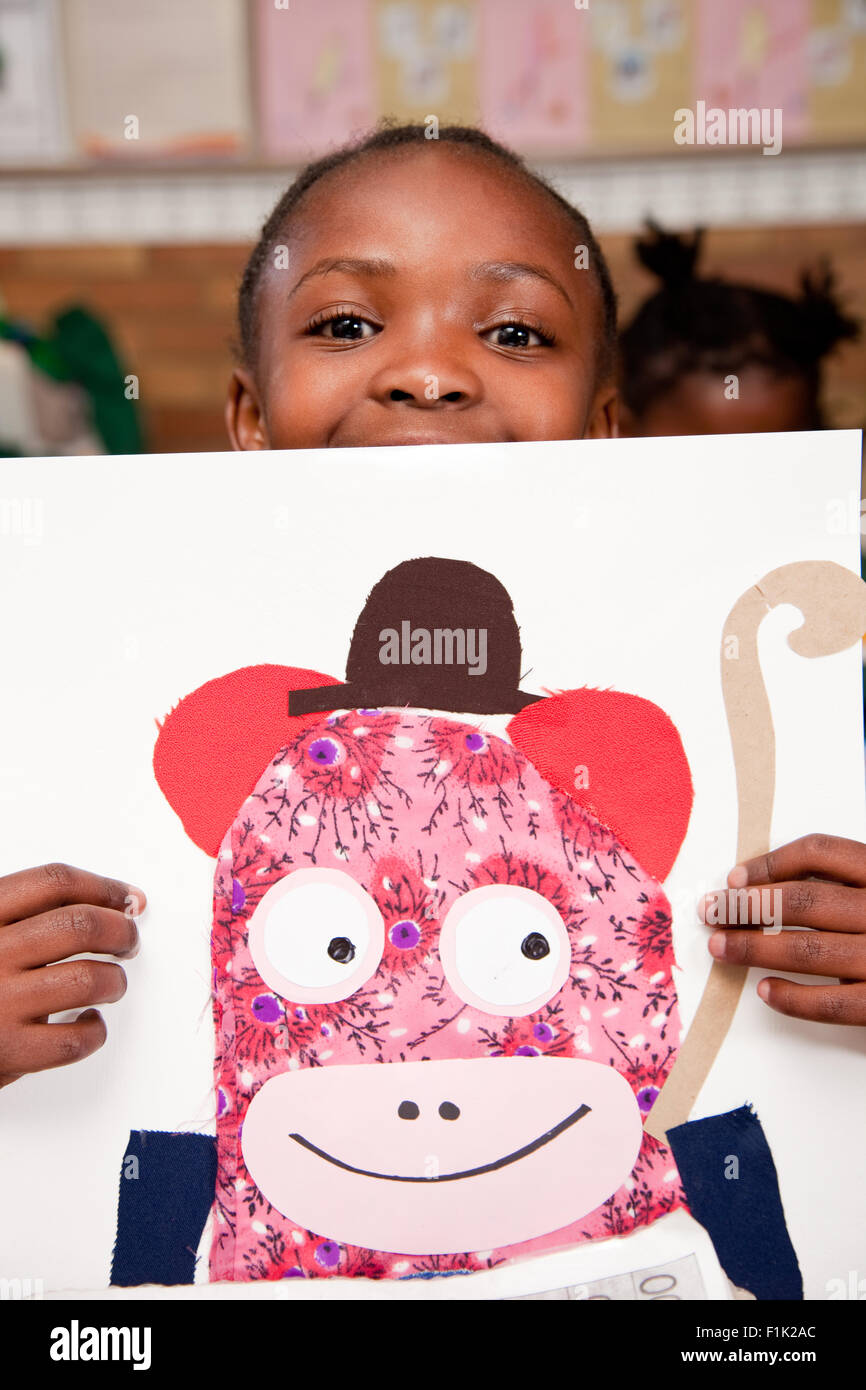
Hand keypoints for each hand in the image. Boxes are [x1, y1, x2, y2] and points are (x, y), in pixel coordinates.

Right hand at [0, 863, 144, 1087]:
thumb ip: (30, 915)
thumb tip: (113, 903)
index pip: (53, 882)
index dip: (103, 887)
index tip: (127, 898)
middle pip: (80, 925)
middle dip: (120, 931)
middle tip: (127, 942)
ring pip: (87, 980)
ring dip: (114, 981)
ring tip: (110, 984)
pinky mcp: (8, 1051)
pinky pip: (74, 1039)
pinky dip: (94, 1031)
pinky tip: (87, 1021)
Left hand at [698, 834, 865, 1025]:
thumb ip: (848, 878)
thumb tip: (767, 880)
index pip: (821, 852)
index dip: (770, 863)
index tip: (734, 879)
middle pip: (805, 899)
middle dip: (747, 905)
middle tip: (711, 912)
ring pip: (810, 950)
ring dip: (755, 949)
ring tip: (721, 948)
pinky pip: (833, 1004)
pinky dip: (794, 998)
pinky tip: (766, 991)